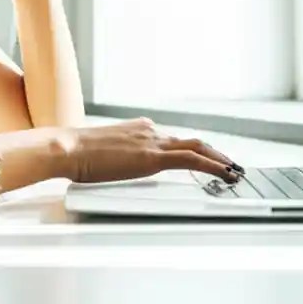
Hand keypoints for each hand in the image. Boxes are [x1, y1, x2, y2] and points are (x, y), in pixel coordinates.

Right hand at [58, 118, 243, 183]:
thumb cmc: (76, 154)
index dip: (193, 150)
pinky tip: (224, 174)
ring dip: (219, 160)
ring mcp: (153, 141)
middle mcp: (150, 131)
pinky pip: (191, 160)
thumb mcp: (102, 153)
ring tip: (235, 171)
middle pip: (191, 141)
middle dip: (214, 153)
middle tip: (231, 164)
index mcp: (138, 129)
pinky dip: (213, 166)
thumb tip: (118, 163)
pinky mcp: (153, 157)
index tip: (205, 157)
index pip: (173, 139)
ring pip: (197, 148)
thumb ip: (117, 156)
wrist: (67, 148)